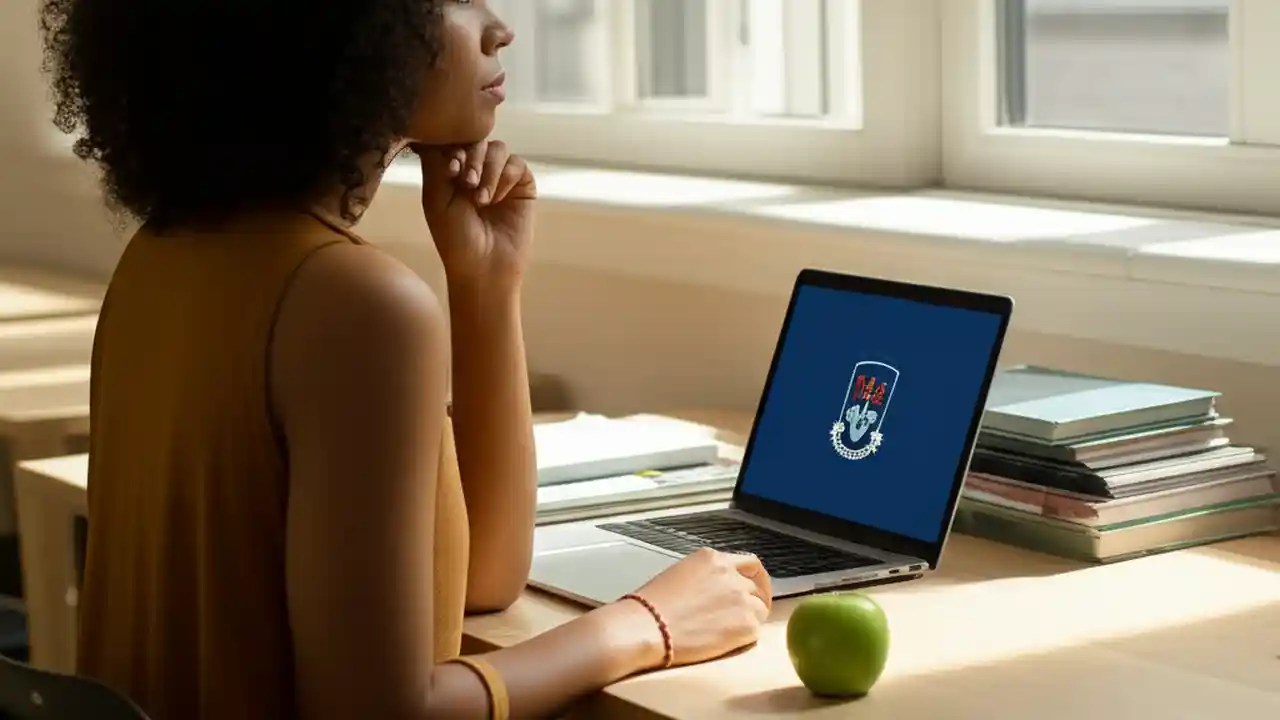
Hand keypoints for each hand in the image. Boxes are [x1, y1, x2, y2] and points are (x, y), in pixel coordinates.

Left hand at [415, 140, 536, 288]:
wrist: (484, 266)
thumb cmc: (455, 238)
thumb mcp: (436, 199)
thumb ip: (436, 163)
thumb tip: (438, 131)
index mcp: (453, 171)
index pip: (455, 141)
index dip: (454, 148)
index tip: (451, 171)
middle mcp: (478, 170)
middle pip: (477, 140)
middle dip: (472, 158)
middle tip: (467, 183)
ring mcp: (501, 177)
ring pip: (498, 149)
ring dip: (488, 170)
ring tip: (481, 198)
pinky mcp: (523, 186)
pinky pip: (517, 164)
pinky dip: (505, 178)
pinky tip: (496, 200)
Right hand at [628, 548, 772, 667]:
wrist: (648, 627)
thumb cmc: (651, 606)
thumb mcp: (681, 574)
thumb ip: (707, 577)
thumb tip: (717, 590)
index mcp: (713, 558)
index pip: (749, 562)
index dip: (754, 577)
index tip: (755, 587)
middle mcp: (731, 574)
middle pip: (757, 584)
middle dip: (754, 598)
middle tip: (746, 613)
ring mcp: (741, 598)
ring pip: (760, 607)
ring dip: (750, 616)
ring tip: (730, 629)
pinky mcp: (746, 624)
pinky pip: (756, 628)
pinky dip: (745, 634)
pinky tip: (725, 639)